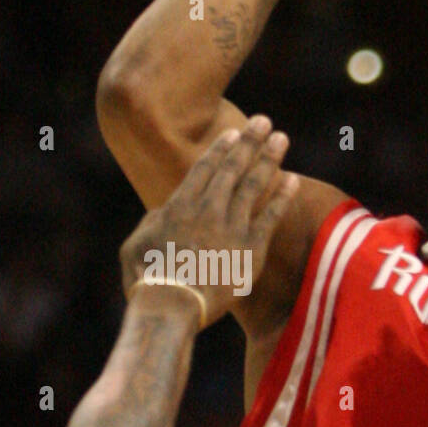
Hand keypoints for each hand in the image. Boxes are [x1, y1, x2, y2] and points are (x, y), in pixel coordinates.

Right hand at [119, 116, 298, 327]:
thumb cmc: (146, 280)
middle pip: (232, 168)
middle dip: (249, 142)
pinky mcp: (250, 250)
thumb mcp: (135, 244)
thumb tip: (163, 213)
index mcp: (179, 206)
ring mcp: (231, 228)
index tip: (232, 133)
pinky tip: (292, 179)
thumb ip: (152, 222)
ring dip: (268, 159)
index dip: (220, 149)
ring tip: (281, 138)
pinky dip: (282, 197)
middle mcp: (208, 209)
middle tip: (263, 121)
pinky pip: (271, 217)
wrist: (171, 305)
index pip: (204, 169)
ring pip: (254, 185)